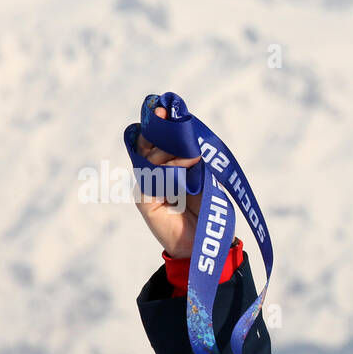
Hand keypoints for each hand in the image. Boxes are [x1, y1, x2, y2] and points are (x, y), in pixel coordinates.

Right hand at [132, 106, 228, 258]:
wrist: (205, 243)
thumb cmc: (207, 212)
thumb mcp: (203, 179)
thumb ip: (194, 161)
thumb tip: (192, 137)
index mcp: (166, 168)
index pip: (156, 142)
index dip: (158, 126)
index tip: (164, 110)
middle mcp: (153, 176)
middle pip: (147, 147)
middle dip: (156, 131)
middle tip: (164, 116)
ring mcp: (147, 188)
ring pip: (149, 160)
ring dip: (169, 152)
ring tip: (192, 155)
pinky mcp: (145, 202)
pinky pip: (151, 179)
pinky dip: (168, 170)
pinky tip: (186, 166)